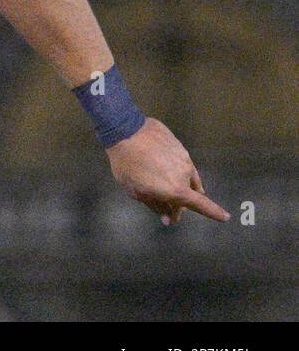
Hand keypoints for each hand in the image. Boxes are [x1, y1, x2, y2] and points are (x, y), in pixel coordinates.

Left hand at [105, 117, 229, 225]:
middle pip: (191, 194)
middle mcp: (186, 174)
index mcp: (176, 189)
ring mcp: (184, 158)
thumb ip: (156, 206)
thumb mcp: (136, 191)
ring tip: (169, 190)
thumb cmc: (127, 165)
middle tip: (169, 209)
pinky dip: (177, 171)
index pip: (201, 204)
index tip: (225, 217)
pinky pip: (183, 164)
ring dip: (182, 187)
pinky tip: (165, 169)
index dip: (214, 212)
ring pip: (189, 178)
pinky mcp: (180, 146)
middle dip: (181, 204)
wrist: (125, 132)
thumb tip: (169, 219)